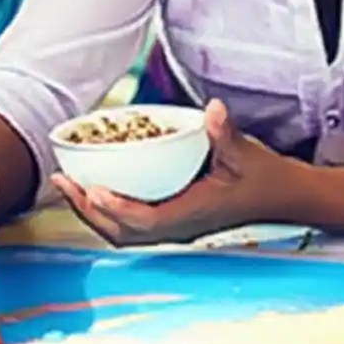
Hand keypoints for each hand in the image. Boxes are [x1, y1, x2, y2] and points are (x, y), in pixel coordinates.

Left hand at [53, 99, 296, 245]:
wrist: (280, 198)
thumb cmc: (262, 177)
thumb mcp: (246, 153)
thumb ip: (226, 133)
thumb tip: (214, 110)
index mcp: (194, 215)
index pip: (148, 221)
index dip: (117, 209)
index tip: (92, 190)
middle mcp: (179, 229)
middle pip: (122, 233)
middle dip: (88, 211)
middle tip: (62, 181)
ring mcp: (172, 229)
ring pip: (121, 233)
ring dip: (90, 213)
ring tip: (66, 185)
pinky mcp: (169, 223)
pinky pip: (129, 226)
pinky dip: (104, 212)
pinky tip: (89, 188)